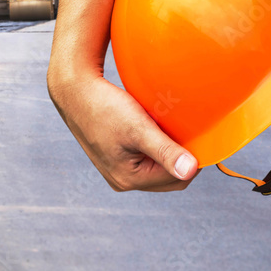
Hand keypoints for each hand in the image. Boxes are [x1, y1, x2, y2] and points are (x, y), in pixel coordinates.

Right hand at [47, 0, 198, 191]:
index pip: (179, 179)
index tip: (197, 133)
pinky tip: (154, 125)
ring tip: (166, 125)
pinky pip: (146, 156)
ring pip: (158, 166)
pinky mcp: (115, 156)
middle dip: (180, 156)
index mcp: (129, 179)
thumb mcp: (139, 128)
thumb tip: (191, 171)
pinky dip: (155, 144)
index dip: (192, 158)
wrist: (74, 89)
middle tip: (183, 128)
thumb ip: (165, 151)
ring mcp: (118, 169)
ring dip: (168, 149)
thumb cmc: (104, 106)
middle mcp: (123, 180)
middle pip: (170, 176)